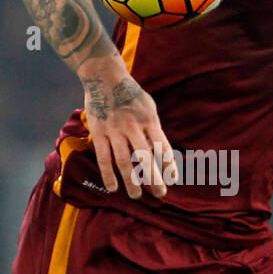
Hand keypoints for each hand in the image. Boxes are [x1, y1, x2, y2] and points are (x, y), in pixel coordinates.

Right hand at [80, 60, 176, 199]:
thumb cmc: (130, 94)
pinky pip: (103, 157)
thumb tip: (162, 151)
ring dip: (131, 181)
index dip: (169, 164)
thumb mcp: (149, 106)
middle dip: (154, 178)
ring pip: (124, 161)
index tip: (173, 180)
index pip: (162, 146)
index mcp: (149, 120)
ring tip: (136, 196)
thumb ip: (153, 128)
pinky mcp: (98, 132)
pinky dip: (108, 174)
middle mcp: (133, 126)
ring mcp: (114, 130)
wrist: (105, 77)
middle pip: (145, 157)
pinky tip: (113, 188)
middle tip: (160, 195)